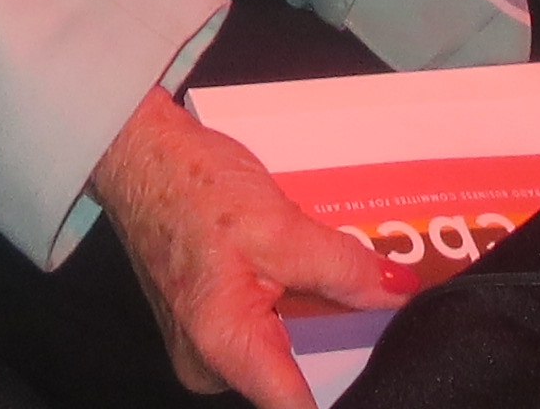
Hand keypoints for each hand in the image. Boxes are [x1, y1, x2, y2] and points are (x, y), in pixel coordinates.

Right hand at [89, 89, 401, 408]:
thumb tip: (396, 292)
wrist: (142, 156)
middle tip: (371, 298)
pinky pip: (265, 329)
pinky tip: (302, 267)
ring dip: (314, 315)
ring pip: (284, 348)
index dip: (344, 396)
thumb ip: (344, 268)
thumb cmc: (190, 187)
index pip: (296, 408)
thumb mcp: (281, 225)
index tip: (381, 387)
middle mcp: (211, 364)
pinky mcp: (211, 327)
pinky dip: (290, 302)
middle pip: (297, 376)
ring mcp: (208, 348)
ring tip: (340, 274)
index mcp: (226, 347)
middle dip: (336, 339)